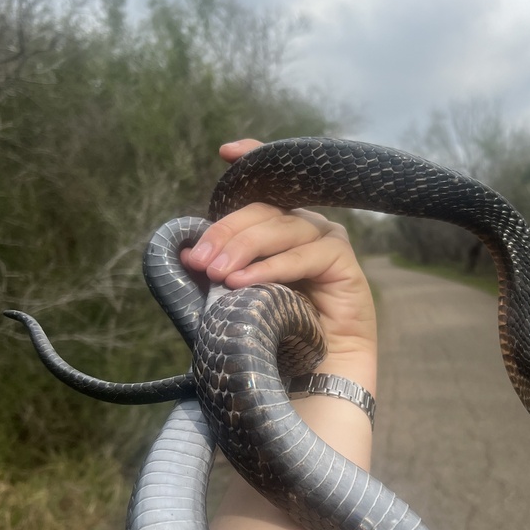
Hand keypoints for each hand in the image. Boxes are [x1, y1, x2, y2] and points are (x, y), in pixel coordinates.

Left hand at [181, 139, 376, 381]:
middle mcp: (303, 228)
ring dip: (245, 250)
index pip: (265, 187)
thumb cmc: (275, 337)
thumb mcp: (237, 299)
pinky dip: (274, 268)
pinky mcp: (343, 261)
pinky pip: (305, 254)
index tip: (226, 152)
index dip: (251, 159)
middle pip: (263, 211)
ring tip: (219, 275)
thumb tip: (187, 253)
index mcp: (277, 229)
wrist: (313, 377)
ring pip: (281, 228)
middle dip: (227, 233)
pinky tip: (247, 282)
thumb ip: (219, 272)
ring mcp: (325, 240)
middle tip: (202, 262)